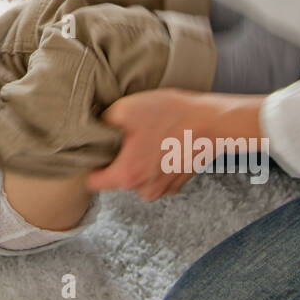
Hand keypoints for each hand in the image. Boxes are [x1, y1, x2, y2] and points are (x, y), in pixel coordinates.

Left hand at [85, 89, 265, 201]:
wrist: (211, 122)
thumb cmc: (170, 116)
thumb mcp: (125, 109)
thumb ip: (100, 123)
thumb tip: (90, 128)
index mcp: (126, 175)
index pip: (91, 182)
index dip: (88, 163)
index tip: (93, 150)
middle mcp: (144, 189)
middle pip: (115, 178)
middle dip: (116, 159)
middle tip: (124, 136)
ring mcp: (163, 189)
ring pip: (137, 177)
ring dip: (137, 161)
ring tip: (146, 137)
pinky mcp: (177, 183)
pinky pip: (156, 176)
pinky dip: (156, 163)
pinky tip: (161, 144)